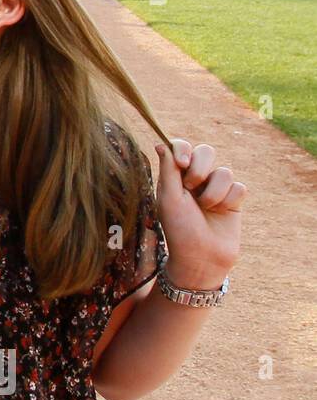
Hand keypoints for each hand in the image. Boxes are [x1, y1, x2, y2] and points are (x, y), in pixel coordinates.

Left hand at [155, 139, 245, 287]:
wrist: (201, 257)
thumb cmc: (179, 229)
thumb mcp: (169, 198)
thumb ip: (169, 170)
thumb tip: (160, 143)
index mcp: (176, 177)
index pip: (181, 147)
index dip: (183, 148)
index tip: (182, 163)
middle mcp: (196, 179)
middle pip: (206, 151)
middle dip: (200, 168)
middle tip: (192, 188)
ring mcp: (216, 188)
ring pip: (225, 171)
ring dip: (214, 192)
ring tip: (206, 208)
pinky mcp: (234, 200)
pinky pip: (238, 187)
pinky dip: (228, 201)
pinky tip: (221, 213)